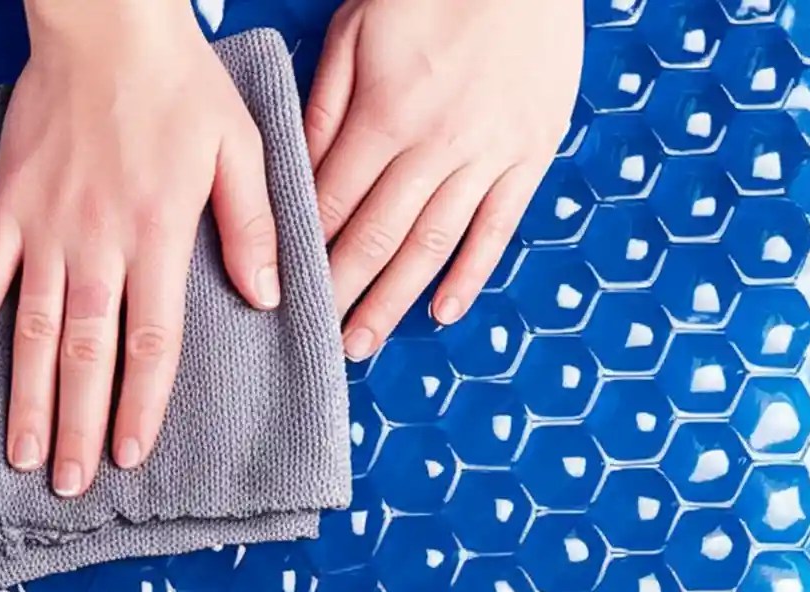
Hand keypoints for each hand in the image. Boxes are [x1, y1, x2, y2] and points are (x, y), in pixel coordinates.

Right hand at [0, 1, 278, 496]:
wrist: (106, 26)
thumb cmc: (179, 86)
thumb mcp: (240, 151)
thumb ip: (252, 228)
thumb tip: (265, 298)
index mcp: (159, 238)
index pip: (151, 342)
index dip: (141, 406)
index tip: (132, 455)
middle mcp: (98, 245)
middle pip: (89, 355)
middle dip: (81, 426)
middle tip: (71, 484)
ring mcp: (44, 229)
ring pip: (34, 330)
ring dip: (28, 397)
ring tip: (22, 453)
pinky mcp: (7, 207)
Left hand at [306, 0, 582, 358]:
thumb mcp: (358, 30)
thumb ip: (326, 105)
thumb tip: (298, 168)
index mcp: (385, 115)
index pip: (330, 203)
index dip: (302, 253)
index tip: (280, 290)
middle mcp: (435, 148)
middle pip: (375, 239)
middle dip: (338, 294)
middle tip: (312, 340)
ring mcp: (487, 157)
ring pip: (431, 248)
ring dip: (393, 301)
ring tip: (362, 342)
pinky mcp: (530, 157)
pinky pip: (496, 231)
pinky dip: (470, 276)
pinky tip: (444, 313)